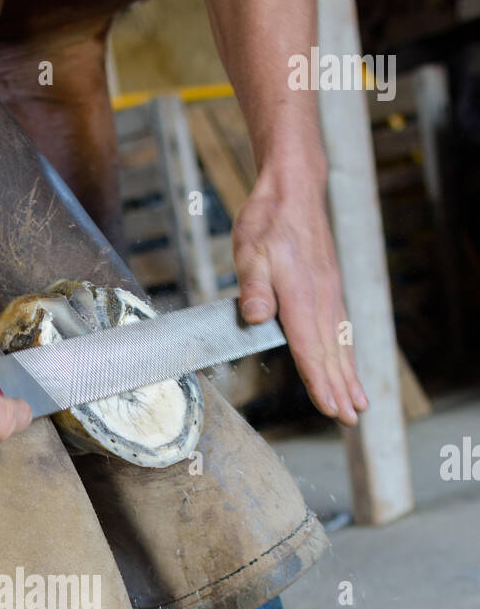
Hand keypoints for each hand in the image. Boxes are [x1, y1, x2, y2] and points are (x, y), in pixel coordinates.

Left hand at [232, 161, 367, 425]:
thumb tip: (255, 318)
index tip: (330, 408)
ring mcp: (329, 293)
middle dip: (340, 389)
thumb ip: (253, 287)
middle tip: (350, 419)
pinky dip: (347, 353)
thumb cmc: (267, 221)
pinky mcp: (330, 288)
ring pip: (340, 344)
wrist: (293, 189)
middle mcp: (321, 298)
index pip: (310, 349)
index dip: (319, 382)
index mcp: (300, 296)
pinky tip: (349, 366)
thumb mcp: (249, 251)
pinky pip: (341, 329)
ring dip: (349, 376)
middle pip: (331, 354)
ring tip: (359, 403)